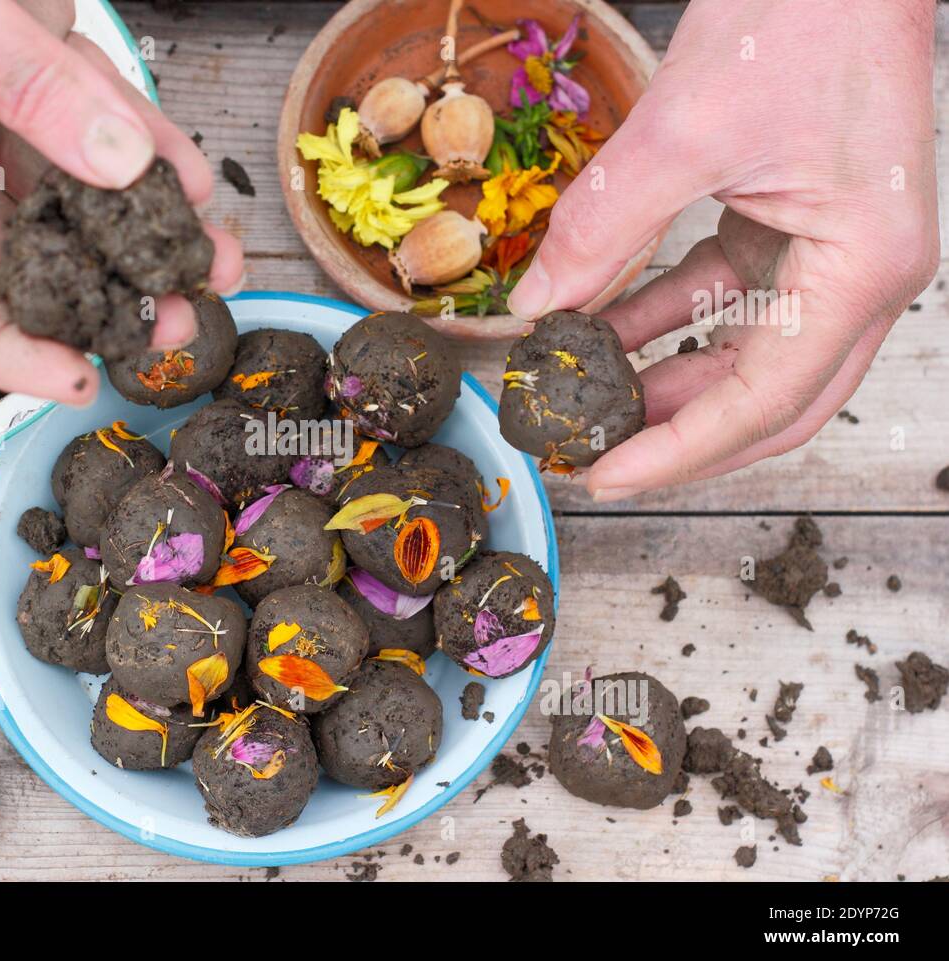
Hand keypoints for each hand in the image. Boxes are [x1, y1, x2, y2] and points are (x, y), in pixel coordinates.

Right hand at [0, 0, 243, 404]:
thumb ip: (13, 79)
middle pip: (10, 256)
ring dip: (142, 232)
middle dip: (96, 297)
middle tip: (173, 322)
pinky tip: (196, 185)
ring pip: (68, 197)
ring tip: (213, 262)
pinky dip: (150, 150)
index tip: (74, 377)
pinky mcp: (35, 68)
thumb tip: (118, 168)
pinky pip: (98, 122)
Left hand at [505, 0, 938, 498]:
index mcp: (861, 269)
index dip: (678, 450)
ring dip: (664, 378)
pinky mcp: (798, 229)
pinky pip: (727, 300)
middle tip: (591, 454)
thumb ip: (604, 228)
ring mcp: (833, 256)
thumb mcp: (683, 129)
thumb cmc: (802, 15)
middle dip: (675, 433)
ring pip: (744, 357)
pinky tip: (599, 328)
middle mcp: (861, 277)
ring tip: (582, 394)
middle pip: (766, 400)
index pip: (763, 400)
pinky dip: (666, 319)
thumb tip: (537, 306)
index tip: (606, 476)